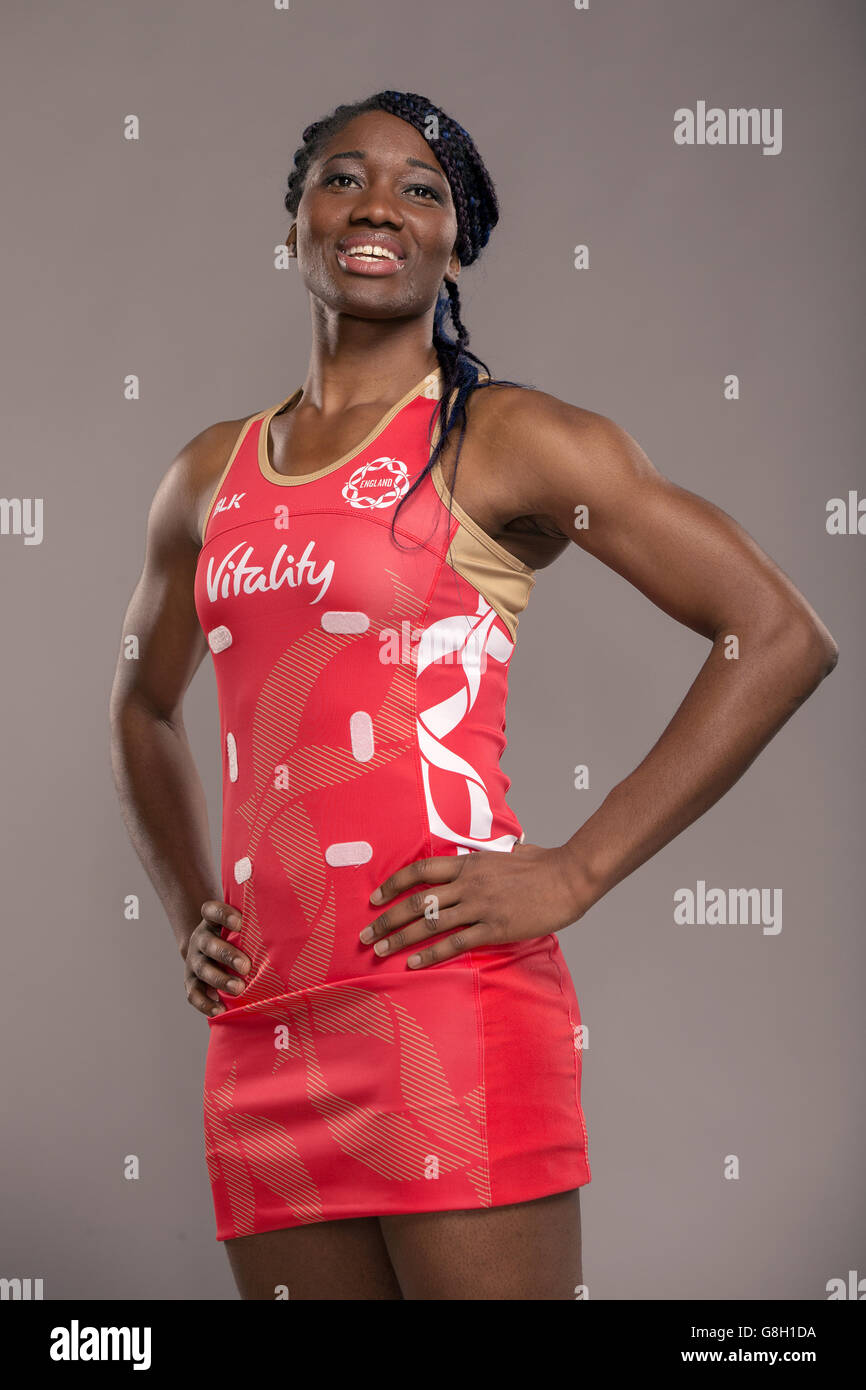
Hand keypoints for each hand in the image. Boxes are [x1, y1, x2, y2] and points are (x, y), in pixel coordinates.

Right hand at [181, 901, 250, 1016]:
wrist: (208, 951)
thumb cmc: (236, 938)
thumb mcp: (240, 927)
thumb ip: (255, 926)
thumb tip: (290, 929)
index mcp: (212, 922)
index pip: (211, 911)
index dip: (223, 915)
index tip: (241, 924)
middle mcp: (201, 940)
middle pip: (209, 944)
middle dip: (227, 955)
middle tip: (246, 966)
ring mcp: (194, 961)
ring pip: (203, 969)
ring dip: (220, 979)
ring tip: (238, 989)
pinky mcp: (191, 981)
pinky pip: (194, 994)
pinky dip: (205, 1003)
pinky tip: (220, 1010)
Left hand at [359, 842, 584, 968]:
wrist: (568, 877)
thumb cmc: (542, 864)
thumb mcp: (506, 853)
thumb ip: (484, 860)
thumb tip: (474, 859)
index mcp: (469, 863)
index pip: (421, 871)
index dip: (393, 885)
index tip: (375, 899)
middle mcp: (468, 883)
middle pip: (417, 901)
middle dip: (387, 919)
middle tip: (365, 935)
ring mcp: (480, 906)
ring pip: (430, 924)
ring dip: (401, 939)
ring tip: (380, 952)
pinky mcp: (494, 928)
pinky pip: (455, 943)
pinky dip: (431, 954)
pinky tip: (414, 963)